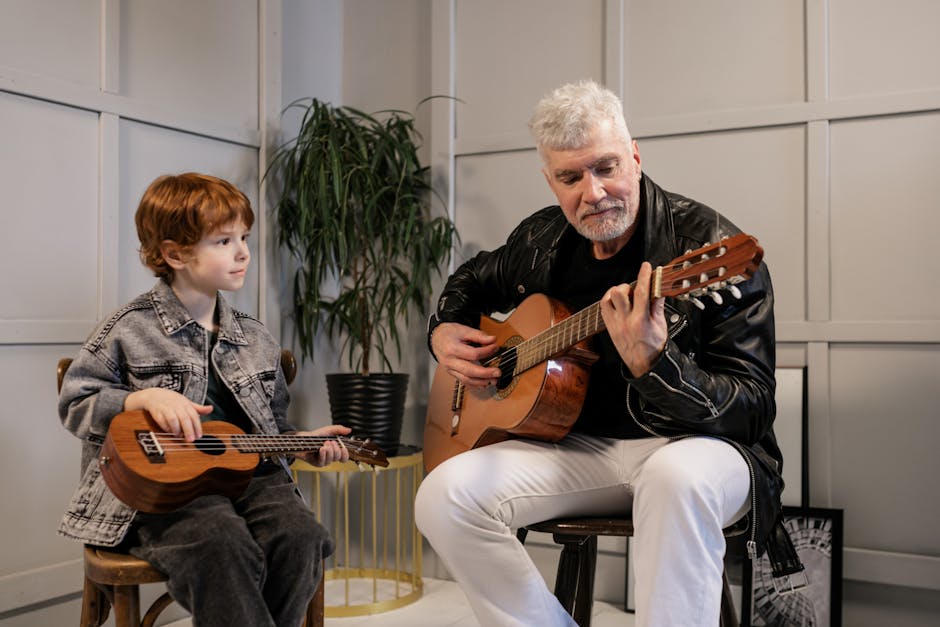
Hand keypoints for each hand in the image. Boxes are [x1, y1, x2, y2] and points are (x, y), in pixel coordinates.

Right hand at [124, 388, 212, 441]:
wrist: (154, 395)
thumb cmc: (172, 400)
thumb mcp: (186, 402)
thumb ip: (198, 408)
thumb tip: (211, 409)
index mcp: (185, 404)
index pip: (194, 415)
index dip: (197, 426)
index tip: (199, 436)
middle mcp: (176, 406)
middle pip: (184, 418)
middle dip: (189, 430)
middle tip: (191, 440)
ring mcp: (166, 408)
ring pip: (173, 419)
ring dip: (176, 429)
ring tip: (179, 436)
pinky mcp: (157, 412)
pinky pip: (162, 421)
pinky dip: (166, 427)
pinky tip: (169, 432)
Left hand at [295, 424, 351, 466]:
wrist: (304, 438)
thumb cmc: (316, 435)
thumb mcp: (329, 430)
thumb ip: (339, 429)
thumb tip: (349, 430)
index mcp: (335, 451)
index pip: (344, 458)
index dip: (345, 454)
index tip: (343, 448)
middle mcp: (330, 457)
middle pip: (338, 458)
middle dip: (336, 449)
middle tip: (330, 441)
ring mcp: (324, 461)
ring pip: (331, 459)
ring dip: (329, 450)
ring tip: (324, 443)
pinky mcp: (317, 463)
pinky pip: (323, 462)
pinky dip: (323, 454)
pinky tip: (322, 449)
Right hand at [431, 322, 500, 387]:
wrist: (436, 338)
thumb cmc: (449, 333)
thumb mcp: (463, 330)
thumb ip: (478, 335)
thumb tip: (492, 340)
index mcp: (452, 348)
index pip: (472, 354)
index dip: (486, 352)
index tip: (495, 347)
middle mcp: (450, 361)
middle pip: (469, 370)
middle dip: (485, 373)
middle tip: (497, 372)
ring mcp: (450, 369)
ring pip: (466, 379)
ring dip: (481, 381)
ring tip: (493, 380)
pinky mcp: (452, 373)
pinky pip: (463, 381)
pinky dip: (474, 384)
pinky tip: (484, 384)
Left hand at [600, 262, 667, 376]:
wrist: (644, 365)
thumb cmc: (654, 347)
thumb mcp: (661, 325)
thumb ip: (658, 305)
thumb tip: (659, 288)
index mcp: (641, 320)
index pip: (641, 292)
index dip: (644, 276)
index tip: (647, 267)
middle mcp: (625, 321)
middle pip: (619, 292)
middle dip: (628, 285)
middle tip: (636, 289)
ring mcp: (614, 324)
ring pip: (607, 299)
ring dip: (616, 292)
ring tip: (626, 296)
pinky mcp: (608, 327)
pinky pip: (603, 308)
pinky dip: (609, 300)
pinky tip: (618, 302)